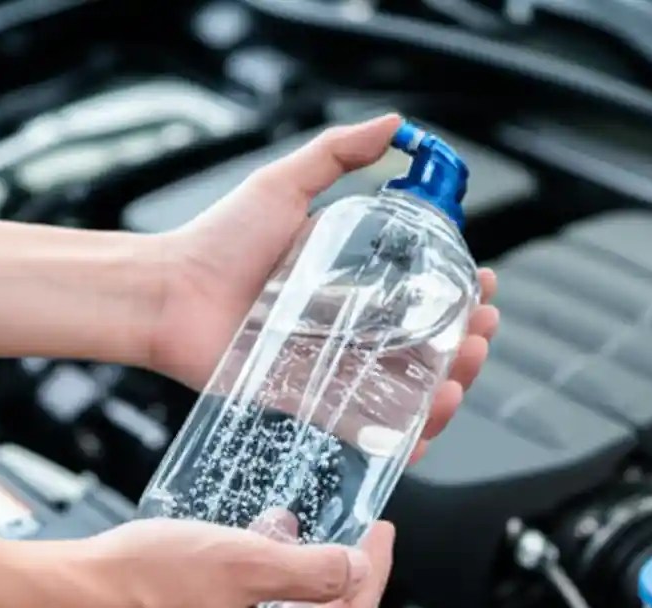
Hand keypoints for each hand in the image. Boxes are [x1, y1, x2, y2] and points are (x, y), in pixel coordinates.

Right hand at [26, 518, 394, 607]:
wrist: (55, 603)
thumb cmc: (135, 584)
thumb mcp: (240, 560)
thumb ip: (310, 570)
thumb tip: (356, 571)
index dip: (373, 570)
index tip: (381, 532)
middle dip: (332, 576)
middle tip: (345, 533)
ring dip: (290, 582)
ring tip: (286, 533)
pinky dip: (251, 596)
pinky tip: (239, 558)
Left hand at [147, 114, 498, 461]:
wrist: (165, 294)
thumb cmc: (214, 243)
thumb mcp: (281, 186)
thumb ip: (336, 155)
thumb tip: (395, 126)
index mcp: (350, 281)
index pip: (424, 292)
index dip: (462, 293)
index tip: (486, 287)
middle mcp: (347, 327)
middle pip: (427, 345)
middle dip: (467, 343)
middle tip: (481, 333)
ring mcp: (331, 369)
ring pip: (406, 389)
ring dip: (447, 388)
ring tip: (460, 375)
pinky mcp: (309, 405)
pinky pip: (364, 427)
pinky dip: (402, 436)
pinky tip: (428, 425)